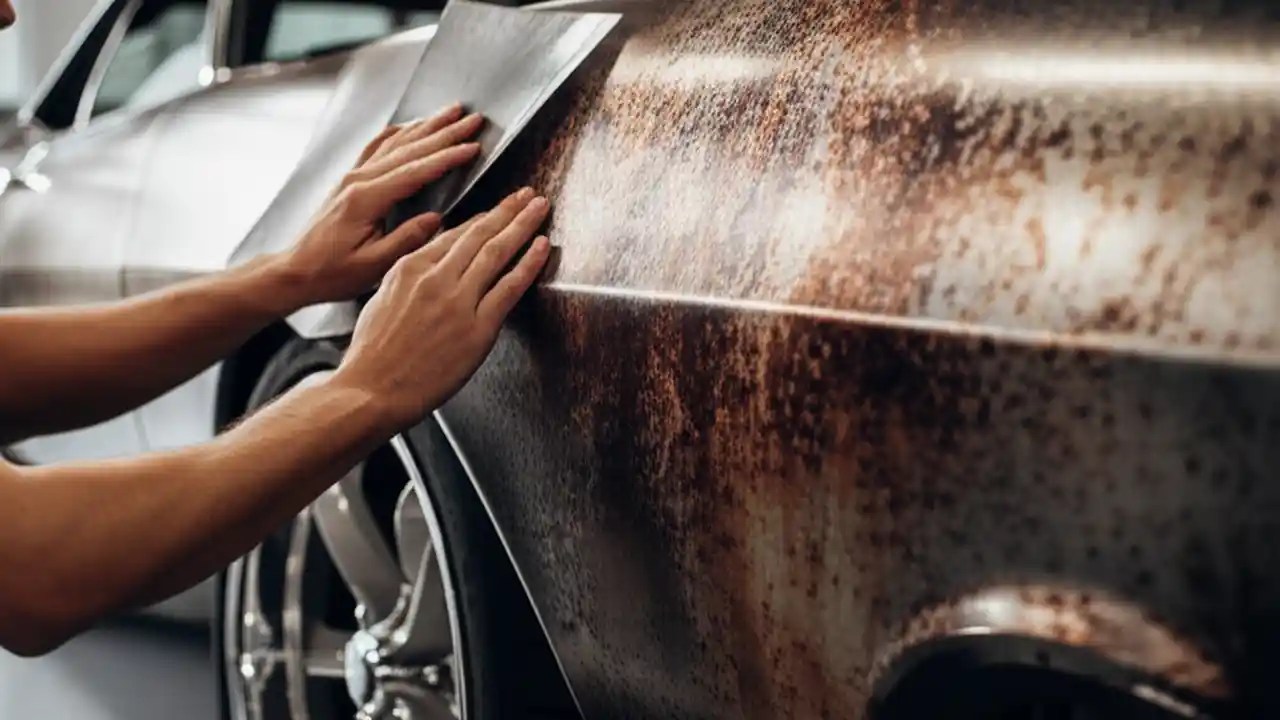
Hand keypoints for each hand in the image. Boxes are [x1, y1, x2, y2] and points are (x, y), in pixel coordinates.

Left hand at [272, 103, 484, 307]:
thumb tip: (437, 219)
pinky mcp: (350, 181)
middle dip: (445, 132)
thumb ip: (407, 239)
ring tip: (452, 113)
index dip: (447, 157)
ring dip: (426, 126)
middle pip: (409, 149)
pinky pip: (377, 147)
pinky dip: (398, 133)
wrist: (295, 271)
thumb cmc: (332, 273)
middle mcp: (359, 181)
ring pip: (395, 142)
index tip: (473, 147)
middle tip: (473, 119)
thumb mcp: (374, 266)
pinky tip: (411, 126)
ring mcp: (353, 177)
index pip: (416, 171)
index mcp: (367, 199)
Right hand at [332, 187, 552, 428]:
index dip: (482, 218)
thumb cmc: (373, 354)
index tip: (498, 209)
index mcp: (409, 267)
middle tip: (527, 195)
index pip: (454, 233)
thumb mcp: (381, 298)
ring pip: (496, 252)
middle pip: (479, 234)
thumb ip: (409, 275)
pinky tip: (541, 247)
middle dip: (507, 209)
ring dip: (522, 225)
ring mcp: (457, 302)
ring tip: (539, 208)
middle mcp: (435, 278)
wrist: (371, 390)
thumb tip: (430, 260)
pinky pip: (509, 287)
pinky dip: (528, 263)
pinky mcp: (477, 328)